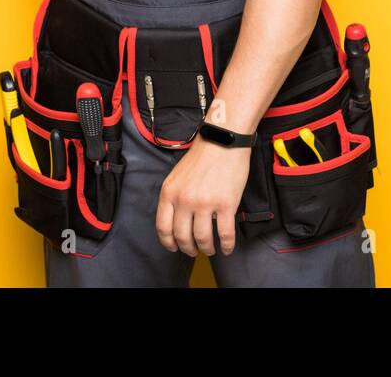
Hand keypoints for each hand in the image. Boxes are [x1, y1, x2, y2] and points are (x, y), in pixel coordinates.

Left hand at [156, 137, 250, 256]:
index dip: (168, 243)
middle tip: (194, 251)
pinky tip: (227, 248)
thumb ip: (174, 196)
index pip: (163, 228)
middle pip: (182, 237)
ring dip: (206, 248)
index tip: (174, 248)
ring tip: (210, 249)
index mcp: (169, 192)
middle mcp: (184, 200)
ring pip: (202, 239)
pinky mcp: (226, 204)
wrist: (224, 139)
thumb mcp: (177, 175)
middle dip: (188, 248)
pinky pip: (225, 234)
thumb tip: (176, 220)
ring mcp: (205, 203)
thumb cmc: (202, 155)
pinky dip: (226, 245)